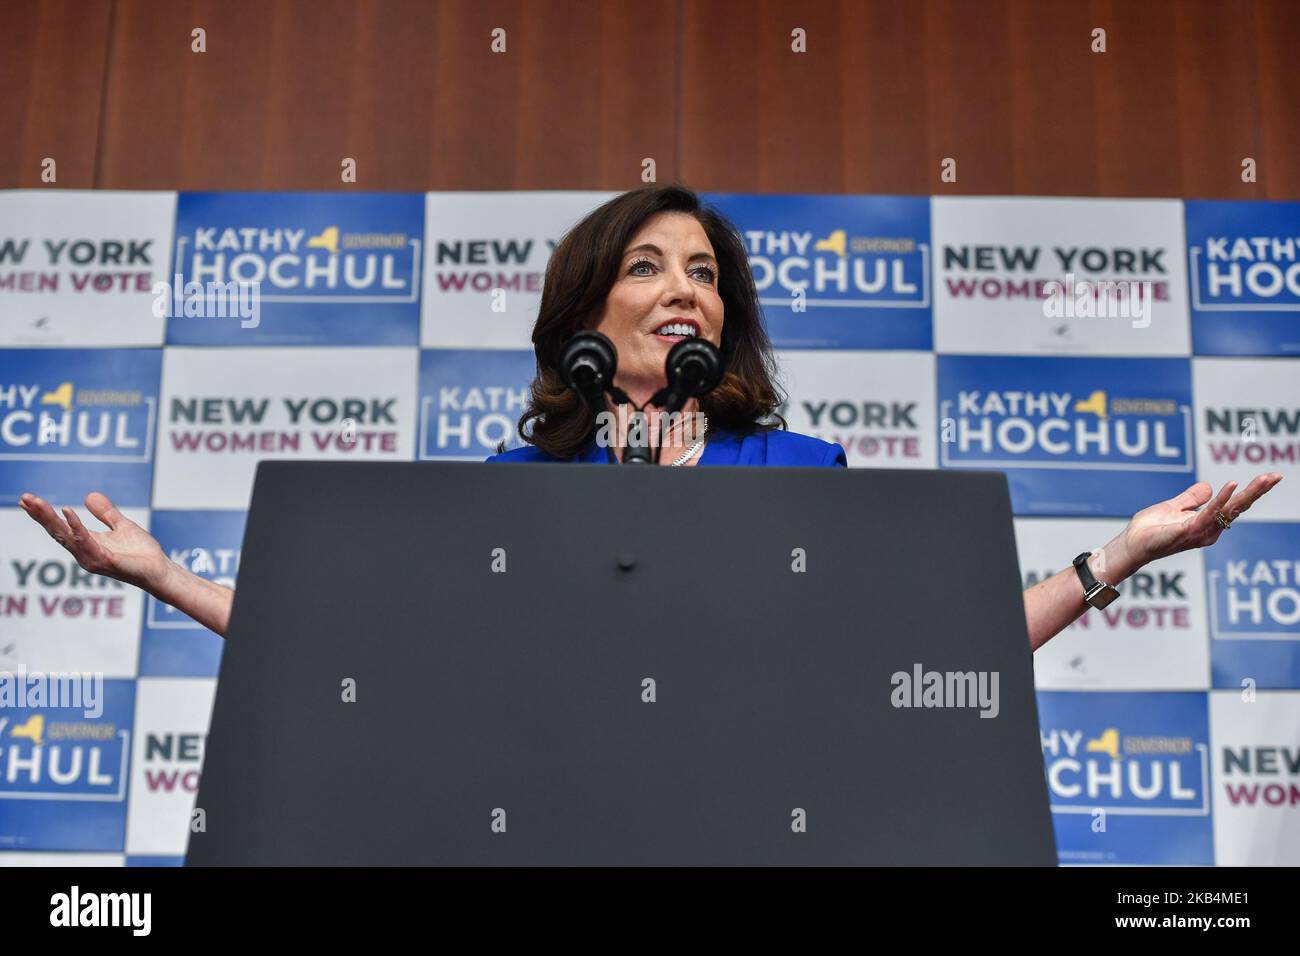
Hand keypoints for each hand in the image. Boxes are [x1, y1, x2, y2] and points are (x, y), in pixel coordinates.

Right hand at [18, 491, 171, 591]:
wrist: (159, 570)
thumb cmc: (141, 553)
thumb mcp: (122, 526)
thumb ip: (106, 513)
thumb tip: (88, 496)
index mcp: (87, 544)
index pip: (60, 527)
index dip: (43, 514)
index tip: (27, 499)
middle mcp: (84, 553)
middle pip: (56, 531)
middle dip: (40, 515)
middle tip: (24, 498)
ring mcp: (92, 558)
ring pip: (66, 536)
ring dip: (50, 518)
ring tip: (36, 502)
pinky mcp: (104, 560)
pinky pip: (86, 541)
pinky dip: (75, 526)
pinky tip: (67, 511)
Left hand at [1119, 472, 1283, 567]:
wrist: (1131, 545)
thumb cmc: (1149, 530)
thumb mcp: (1173, 507)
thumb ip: (1191, 498)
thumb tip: (1209, 487)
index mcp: (1206, 523)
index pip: (1233, 504)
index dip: (1250, 491)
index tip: (1269, 477)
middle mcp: (1209, 529)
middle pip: (1238, 507)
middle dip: (1258, 491)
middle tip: (1277, 476)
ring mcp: (1200, 531)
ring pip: (1229, 509)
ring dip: (1248, 493)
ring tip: (1266, 479)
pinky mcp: (1188, 530)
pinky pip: (1208, 513)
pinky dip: (1221, 499)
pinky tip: (1232, 485)